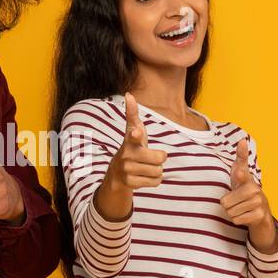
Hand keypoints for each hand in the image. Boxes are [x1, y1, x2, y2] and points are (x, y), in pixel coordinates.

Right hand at [93, 91, 166, 220]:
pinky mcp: (130, 183)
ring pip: (159, 171)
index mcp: (130, 141)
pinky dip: (154, 180)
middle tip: (150, 158)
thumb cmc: (131, 147)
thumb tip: (128, 94)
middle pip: (160, 159)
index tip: (137, 133)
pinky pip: (156, 182)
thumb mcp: (132, 131)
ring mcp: (127, 170)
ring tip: (146, 167)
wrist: (117, 174)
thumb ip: (132, 113)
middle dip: (160, 159)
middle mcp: (127, 155)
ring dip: (157, 170)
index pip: (134, 136)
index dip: (137, 134)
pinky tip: (144, 177)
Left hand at [221, 137, 277, 250]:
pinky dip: (237, 220)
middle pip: (225, 202)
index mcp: (248, 179)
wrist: (260, 212)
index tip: (238, 172)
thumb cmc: (245, 190)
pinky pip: (236, 220)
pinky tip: (245, 215)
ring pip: (230, 212)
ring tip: (240, 208)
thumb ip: (240, 157)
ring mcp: (259, 203)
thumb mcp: (240, 174)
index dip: (239, 175)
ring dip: (232, 212)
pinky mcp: (259, 216)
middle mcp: (255, 190)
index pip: (242, 175)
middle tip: (235, 201)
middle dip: (227, 204)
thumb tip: (242, 139)